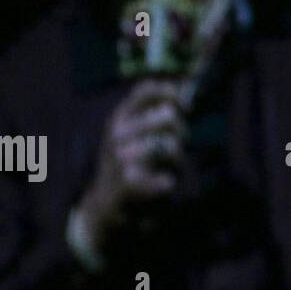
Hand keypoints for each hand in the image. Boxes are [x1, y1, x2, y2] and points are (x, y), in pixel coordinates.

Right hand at [75, 79, 188, 257]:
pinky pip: (165, 178)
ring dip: (177, 157)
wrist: (105, 204)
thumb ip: (153, 110)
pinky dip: (167, 182)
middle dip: (181, 130)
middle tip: (178, 142)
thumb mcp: (132, 131)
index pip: (146, 91)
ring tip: (168, 165)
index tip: (185, 105)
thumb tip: (185, 85)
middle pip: (169, 117)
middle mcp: (118, 133)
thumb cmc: (127, 162)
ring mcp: (121, 158)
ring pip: (171, 146)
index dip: (171, 92)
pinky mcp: (127, 183)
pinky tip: (163, 184)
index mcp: (119, 117)